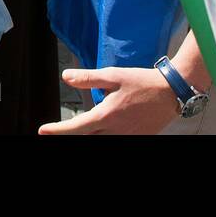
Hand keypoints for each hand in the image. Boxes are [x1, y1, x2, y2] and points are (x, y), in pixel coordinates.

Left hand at [38, 66, 180, 134]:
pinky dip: (105, 136)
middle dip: (70, 136)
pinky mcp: (137, 138)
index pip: (76, 127)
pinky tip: (102, 130)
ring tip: (77, 130)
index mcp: (107, 114)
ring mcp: (127, 137)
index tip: (43, 131)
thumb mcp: (114, 75)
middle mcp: (115, 130)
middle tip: (55, 132)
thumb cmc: (143, 82)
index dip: (57, 131)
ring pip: (101, 141)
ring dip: (88, 136)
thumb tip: (67, 77)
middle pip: (86, 138)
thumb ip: (89, 78)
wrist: (172, 92)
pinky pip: (116, 140)